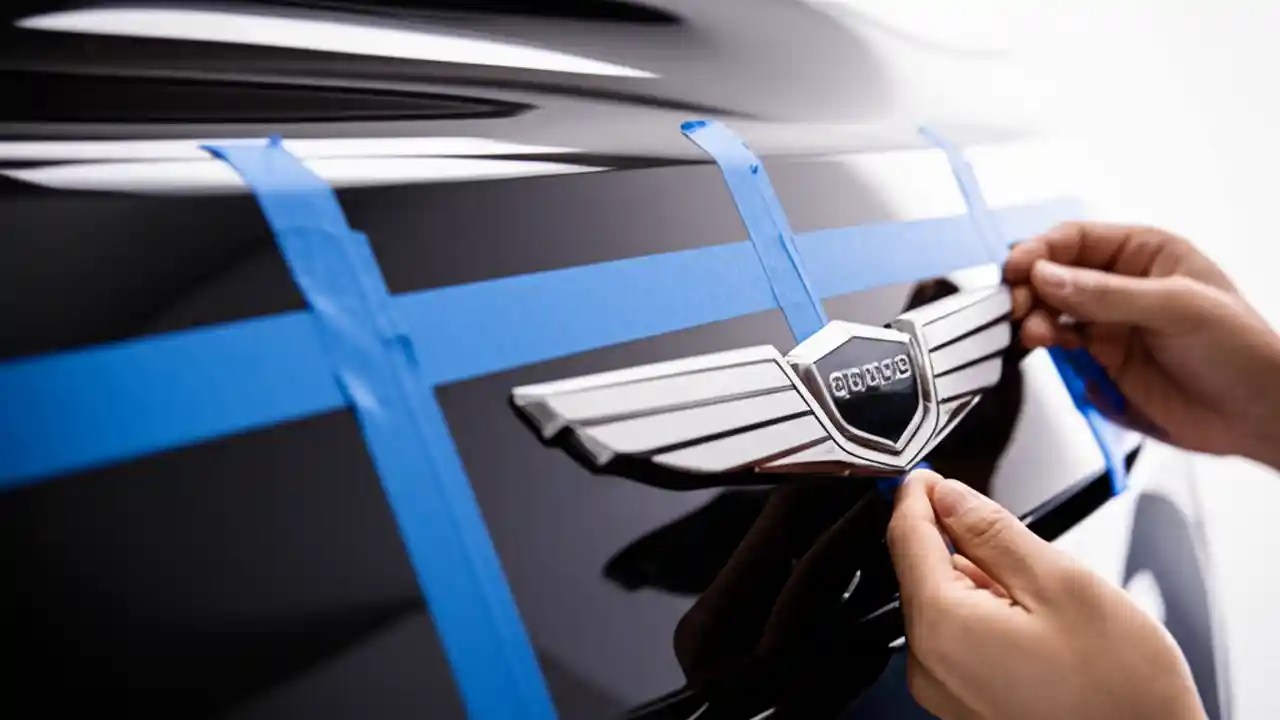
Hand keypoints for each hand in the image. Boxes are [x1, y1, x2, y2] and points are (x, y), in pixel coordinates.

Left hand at [886, 469, 1203, 719]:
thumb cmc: (1122, 695)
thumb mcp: (1063, 585)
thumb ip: (994, 533)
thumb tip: (950, 497)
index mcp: (942, 626)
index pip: (906, 537)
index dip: (919, 496)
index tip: (929, 474)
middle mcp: (929, 665)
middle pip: (922, 572)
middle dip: (958, 541)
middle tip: (1011, 534)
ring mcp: (944, 691)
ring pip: (945, 605)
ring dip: (978, 581)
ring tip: (1043, 596)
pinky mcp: (965, 705)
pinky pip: (960, 640)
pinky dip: (987, 616)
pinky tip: (1036, 625)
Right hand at [1005, 222, 1279, 466]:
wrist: (1259, 415)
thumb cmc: (1240, 349)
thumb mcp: (1177, 308)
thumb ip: (1106, 294)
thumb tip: (1045, 276)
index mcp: (1145, 254)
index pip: (1076, 240)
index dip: (1041, 250)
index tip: (1016, 269)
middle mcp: (1121, 285)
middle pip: (1055, 274)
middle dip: (1030, 286)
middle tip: (1016, 305)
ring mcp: (1110, 324)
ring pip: (1052, 311)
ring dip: (1035, 318)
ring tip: (1033, 332)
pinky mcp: (1103, 362)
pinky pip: (1062, 347)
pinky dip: (1046, 345)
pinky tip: (1046, 347)